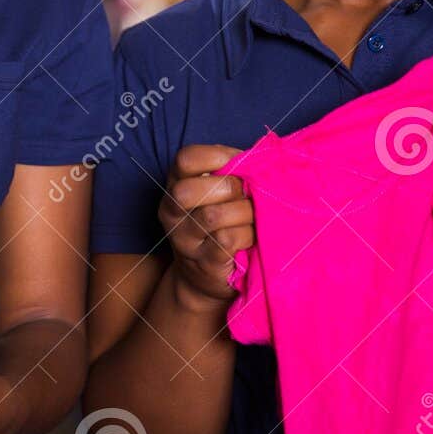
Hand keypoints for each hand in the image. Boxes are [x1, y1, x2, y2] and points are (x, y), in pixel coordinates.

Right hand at [160, 143, 252, 307]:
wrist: (204, 277)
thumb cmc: (220, 223)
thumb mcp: (217, 193)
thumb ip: (231, 172)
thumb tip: (261, 158)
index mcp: (175, 184)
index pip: (185, 160)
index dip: (216, 156)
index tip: (238, 164)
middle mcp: (171, 212)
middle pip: (187, 190)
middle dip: (228, 187)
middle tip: (246, 194)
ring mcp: (184, 239)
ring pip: (212, 216)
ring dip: (243, 213)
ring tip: (254, 216)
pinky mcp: (203, 262)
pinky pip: (226, 240)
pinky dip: (246, 235)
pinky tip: (252, 237)